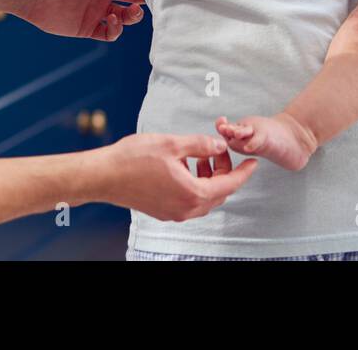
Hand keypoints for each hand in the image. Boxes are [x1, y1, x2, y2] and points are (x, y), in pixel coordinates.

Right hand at [93, 133, 258, 220]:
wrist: (103, 176)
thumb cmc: (133, 158)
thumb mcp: (172, 143)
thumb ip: (200, 145)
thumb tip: (220, 146)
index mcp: (192, 193)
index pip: (229, 185)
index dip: (244, 172)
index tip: (254, 161)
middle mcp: (185, 209)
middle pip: (218, 193)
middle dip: (225, 173)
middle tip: (221, 151)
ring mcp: (173, 213)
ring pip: (204, 198)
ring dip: (209, 179)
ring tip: (201, 156)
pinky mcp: (162, 211)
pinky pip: (189, 201)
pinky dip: (195, 185)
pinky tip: (184, 166)